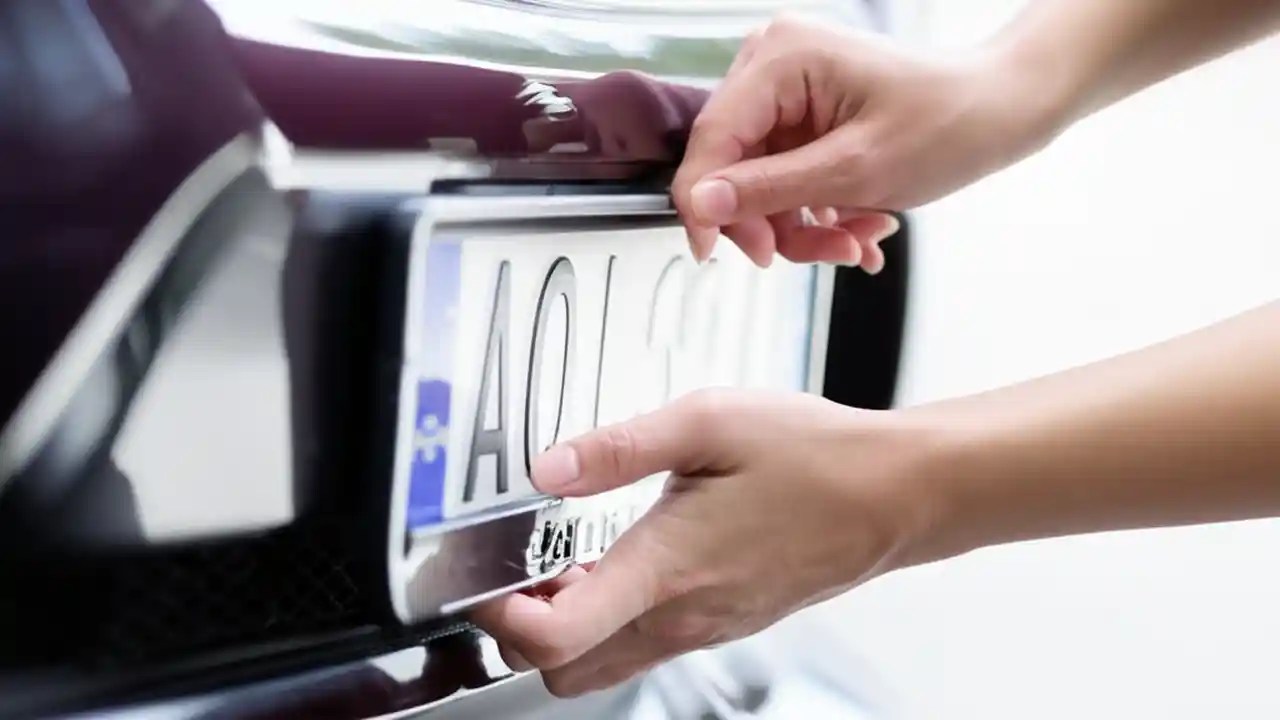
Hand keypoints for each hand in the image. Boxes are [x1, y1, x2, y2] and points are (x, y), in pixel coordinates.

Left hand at [471, 389, 937, 697]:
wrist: (897, 495)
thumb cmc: (816, 457)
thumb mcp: (709, 421)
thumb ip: (619, 447)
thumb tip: (548, 467)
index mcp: (668, 568)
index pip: (555, 637)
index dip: (500, 616)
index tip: (485, 576)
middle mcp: (682, 616)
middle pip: (566, 673)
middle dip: (524, 632)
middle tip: (522, 568)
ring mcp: (705, 628)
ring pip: (605, 664)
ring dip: (569, 625)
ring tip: (571, 557)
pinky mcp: (724, 622)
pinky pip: (647, 644)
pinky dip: (614, 617)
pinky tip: (627, 555)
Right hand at [673, 15, 1059, 270]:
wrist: (1001, 110)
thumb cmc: (947, 124)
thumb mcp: (854, 171)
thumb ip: (768, 190)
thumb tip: (700, 205)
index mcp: (780, 58)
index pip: (711, 138)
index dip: (704, 203)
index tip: (713, 254)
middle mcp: (773, 65)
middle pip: (731, 165)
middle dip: (772, 221)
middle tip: (820, 253)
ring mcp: (787, 92)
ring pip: (758, 183)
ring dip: (803, 227)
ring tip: (856, 242)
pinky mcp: (802, 117)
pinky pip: (784, 179)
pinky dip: (816, 214)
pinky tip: (857, 230)